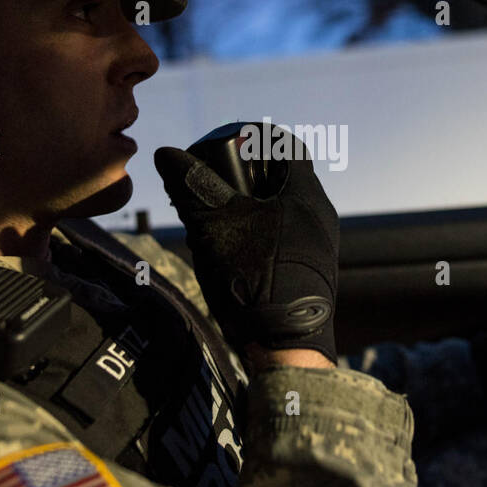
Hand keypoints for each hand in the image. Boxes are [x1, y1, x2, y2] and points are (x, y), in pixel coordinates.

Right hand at [154, 141, 338, 363]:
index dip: (257, 143)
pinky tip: (233, 258)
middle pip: (282, 182)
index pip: (288, 148)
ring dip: (250, 214)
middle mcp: (321, 217)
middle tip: (213, 192)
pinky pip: (286, 242)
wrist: (284, 343)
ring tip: (214, 229)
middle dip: (245, 183)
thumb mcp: (215, 225)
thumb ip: (192, 186)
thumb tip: (166, 154)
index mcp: (307, 194)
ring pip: (282, 215)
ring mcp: (320, 248)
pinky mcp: (313, 274)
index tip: (228, 152)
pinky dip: (260, 239)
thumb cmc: (254, 274)